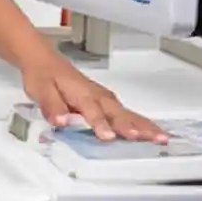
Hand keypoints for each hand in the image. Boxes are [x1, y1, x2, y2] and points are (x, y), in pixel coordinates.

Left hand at [21, 56, 168, 142]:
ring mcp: (104, 98)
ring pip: (127, 113)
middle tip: (152, 139)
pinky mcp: (107, 101)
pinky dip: (141, 122)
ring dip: (145, 125)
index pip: (92, 111)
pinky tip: (151, 132)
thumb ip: (52, 106)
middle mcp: (96, 95)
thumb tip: (60, 121)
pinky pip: (126, 113)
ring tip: (161, 138)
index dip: (100, 124)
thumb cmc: (43, 76)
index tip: (108, 137)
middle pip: (118, 113)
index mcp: (81, 93)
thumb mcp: (40, 90)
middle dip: (135, 127)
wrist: (44, 61)